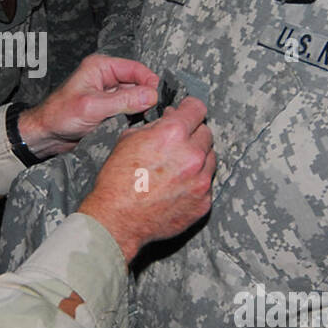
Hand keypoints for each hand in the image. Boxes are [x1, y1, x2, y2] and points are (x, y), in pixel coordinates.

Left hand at [16, 54, 159, 158]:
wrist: (46, 134)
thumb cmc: (59, 115)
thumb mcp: (93, 107)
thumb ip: (123, 100)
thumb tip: (151, 95)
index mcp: (101, 67)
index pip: (135, 68)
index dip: (149, 82)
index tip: (157, 99)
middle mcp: (106, 77)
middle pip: (138, 83)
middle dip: (146, 97)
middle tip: (153, 113)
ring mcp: (108, 93)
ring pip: (135, 98)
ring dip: (140, 108)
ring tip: (145, 120)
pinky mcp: (108, 108)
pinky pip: (128, 109)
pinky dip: (134, 116)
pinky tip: (136, 125)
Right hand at [78, 97, 214, 263]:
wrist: (117, 219)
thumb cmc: (117, 181)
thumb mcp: (128, 140)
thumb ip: (154, 126)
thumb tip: (168, 118)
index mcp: (173, 134)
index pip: (197, 109)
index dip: (190, 108)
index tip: (188, 110)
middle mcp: (192, 155)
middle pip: (206, 133)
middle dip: (193, 134)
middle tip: (178, 142)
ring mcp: (201, 180)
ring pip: (210, 158)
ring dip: (197, 158)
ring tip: (176, 166)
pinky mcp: (203, 202)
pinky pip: (206, 183)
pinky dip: (195, 181)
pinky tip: (177, 185)